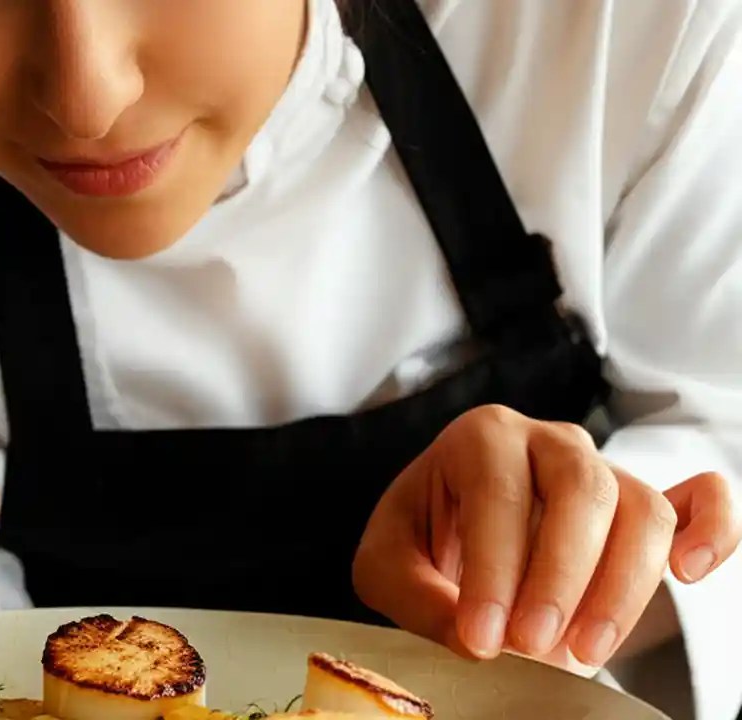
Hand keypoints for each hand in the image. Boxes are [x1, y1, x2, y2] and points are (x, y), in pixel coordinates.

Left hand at [352, 404, 740, 670]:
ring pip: (641, 508)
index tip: (482, 638)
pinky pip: (699, 500)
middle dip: (559, 576)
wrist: (449, 537)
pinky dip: (712, 529)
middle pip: (581, 491)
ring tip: (583, 651)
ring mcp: (602, 470)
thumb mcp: (387, 564)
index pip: (497, 495)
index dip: (492, 571)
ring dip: (622, 585)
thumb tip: (472, 637)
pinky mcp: (644, 505)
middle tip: (531, 647)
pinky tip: (690, 574)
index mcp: (480, 439)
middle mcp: (548, 442)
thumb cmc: (421, 541)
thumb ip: (414, 596)